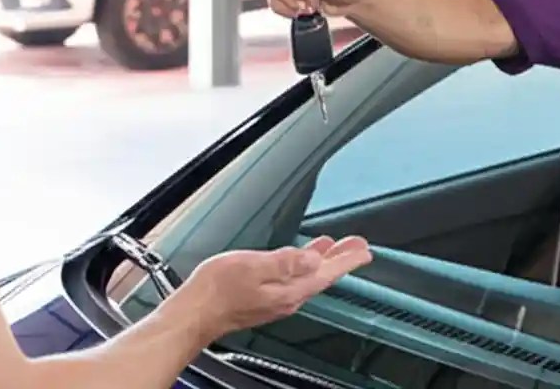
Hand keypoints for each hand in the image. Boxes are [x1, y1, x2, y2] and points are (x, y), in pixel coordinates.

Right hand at [189, 235, 371, 337]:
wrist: (194, 313)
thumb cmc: (217, 290)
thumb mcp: (253, 265)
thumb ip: (286, 261)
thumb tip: (313, 257)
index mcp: (289, 289)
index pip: (328, 273)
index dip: (348, 260)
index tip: (364, 250)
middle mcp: (287, 298)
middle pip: (322, 275)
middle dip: (341, 259)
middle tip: (357, 246)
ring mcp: (275, 300)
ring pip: (309, 278)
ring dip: (323, 261)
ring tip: (334, 248)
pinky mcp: (264, 300)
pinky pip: (294, 281)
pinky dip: (304, 267)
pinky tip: (301, 259)